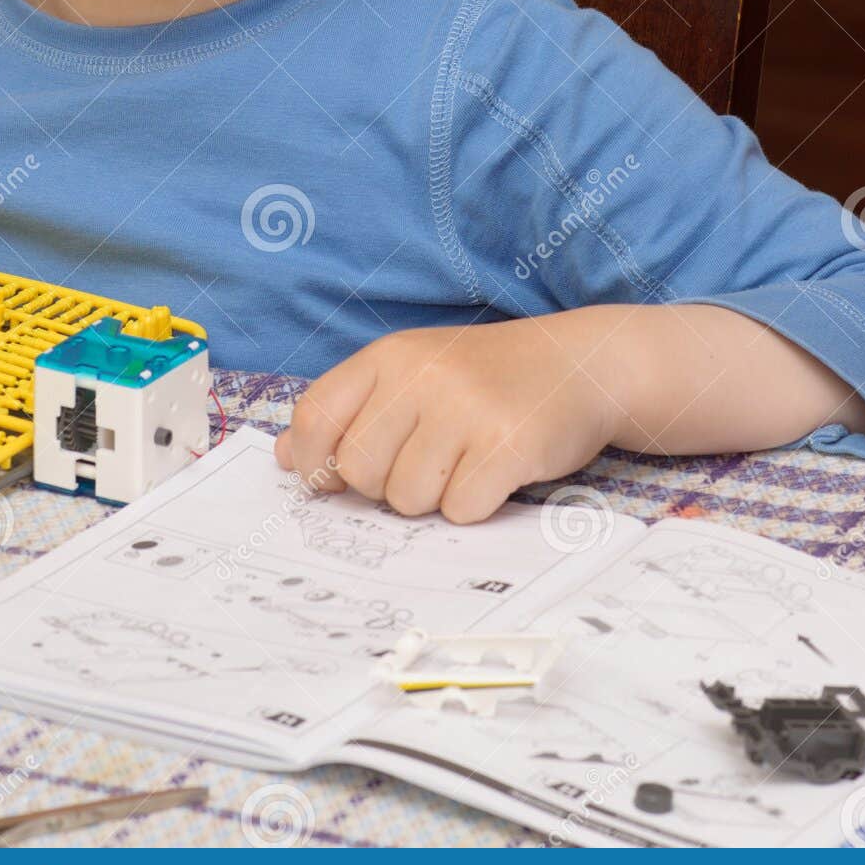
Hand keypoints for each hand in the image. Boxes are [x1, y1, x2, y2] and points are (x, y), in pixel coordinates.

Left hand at [273, 315, 624, 523]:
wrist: (581, 364)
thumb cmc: (488, 377)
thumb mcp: (413, 374)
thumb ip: (350, 410)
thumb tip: (283, 456)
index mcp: (391, 355)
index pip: (315, 415)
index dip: (310, 460)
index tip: (326, 480)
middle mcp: (423, 375)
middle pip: (359, 470)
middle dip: (385, 485)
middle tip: (426, 462)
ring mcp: (466, 408)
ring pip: (407, 498)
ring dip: (433, 497)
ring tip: (465, 461)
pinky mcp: (507, 445)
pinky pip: (459, 510)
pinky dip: (475, 505)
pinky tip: (496, 472)